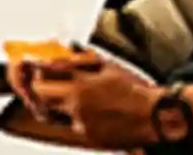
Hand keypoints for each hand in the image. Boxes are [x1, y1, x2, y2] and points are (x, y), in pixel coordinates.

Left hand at [17, 52, 161, 148]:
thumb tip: (56, 56)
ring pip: (53, 115)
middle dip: (40, 92)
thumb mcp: (106, 66)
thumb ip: (77, 61)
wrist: (156, 116)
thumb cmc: (135, 89)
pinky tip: (90, 110)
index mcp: (79, 86)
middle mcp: (76, 107)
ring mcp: (81, 124)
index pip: (41, 81)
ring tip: (69, 97)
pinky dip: (74, 117)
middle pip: (41, 100)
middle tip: (45, 85)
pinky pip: (71, 126)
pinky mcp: (89, 137)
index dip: (36, 75)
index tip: (36, 69)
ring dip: (54, 106)